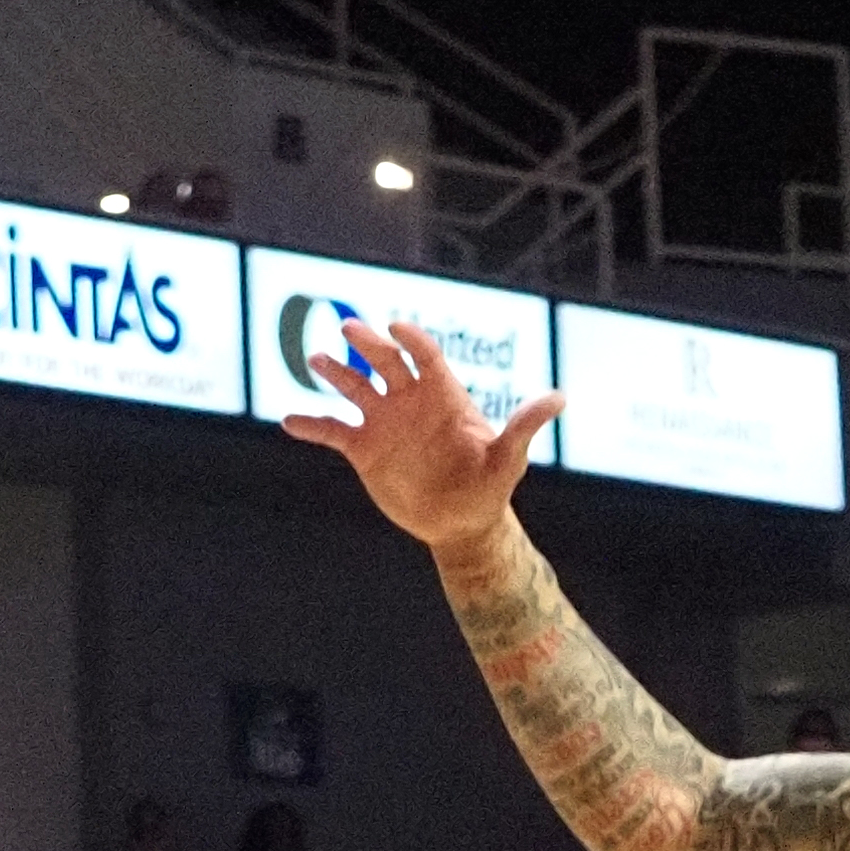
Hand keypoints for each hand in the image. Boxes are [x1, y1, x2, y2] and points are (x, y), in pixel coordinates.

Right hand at [286, 314, 560, 565]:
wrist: (460, 524)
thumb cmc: (488, 488)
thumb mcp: (508, 460)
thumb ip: (524, 427)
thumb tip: (560, 398)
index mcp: (442, 397)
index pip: (425, 357)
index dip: (412, 339)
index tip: (395, 326)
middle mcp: (409, 401)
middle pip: (384, 361)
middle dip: (367, 343)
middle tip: (348, 328)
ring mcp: (384, 423)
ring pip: (354, 387)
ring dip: (335, 372)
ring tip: (315, 361)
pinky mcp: (364, 449)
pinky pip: (332, 430)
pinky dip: (311, 424)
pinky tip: (289, 420)